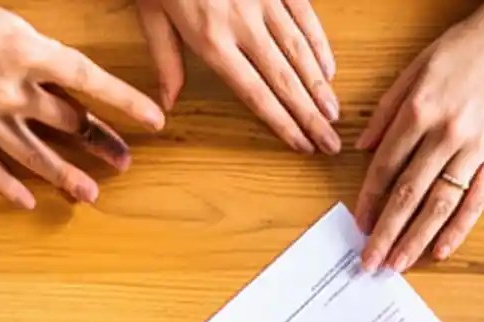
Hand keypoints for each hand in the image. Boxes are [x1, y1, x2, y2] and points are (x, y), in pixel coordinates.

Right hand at [0, 0, 164, 207]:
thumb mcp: (7, 17)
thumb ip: (40, 49)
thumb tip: (70, 73)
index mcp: (29, 51)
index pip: (93, 82)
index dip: (127, 103)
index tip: (154, 119)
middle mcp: (12, 89)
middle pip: (70, 123)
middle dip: (101, 143)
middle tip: (124, 160)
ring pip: (36, 155)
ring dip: (67, 176)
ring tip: (91, 193)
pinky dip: (10, 186)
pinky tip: (29, 199)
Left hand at [135, 0, 339, 153]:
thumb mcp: (149, 13)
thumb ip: (165, 59)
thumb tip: (169, 105)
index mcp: (210, 40)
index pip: (253, 93)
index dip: (280, 122)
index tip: (300, 145)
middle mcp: (242, 24)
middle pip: (283, 79)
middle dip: (310, 115)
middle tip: (331, 143)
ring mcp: (262, 0)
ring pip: (299, 51)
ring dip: (319, 86)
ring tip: (333, 114)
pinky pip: (304, 14)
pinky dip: (319, 43)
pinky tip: (329, 69)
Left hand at [354, 0, 483, 270]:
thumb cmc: (467, 47)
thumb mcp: (416, 68)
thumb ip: (387, 109)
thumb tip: (362, 146)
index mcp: (419, 110)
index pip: (385, 166)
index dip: (369, 199)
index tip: (358, 224)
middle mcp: (445, 133)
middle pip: (408, 194)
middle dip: (386, 232)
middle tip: (370, 262)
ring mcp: (476, 147)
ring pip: (440, 203)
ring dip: (416, 239)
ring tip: (398, 263)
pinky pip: (477, 199)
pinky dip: (458, 228)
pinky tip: (441, 249)